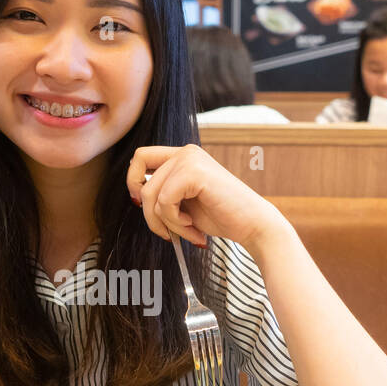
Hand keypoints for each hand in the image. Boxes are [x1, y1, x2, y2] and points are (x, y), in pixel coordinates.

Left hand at [125, 144, 285, 251]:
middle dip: (150, 215)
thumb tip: (135, 195)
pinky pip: (164, 202)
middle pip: (142, 184)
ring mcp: (189, 159)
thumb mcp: (184, 202)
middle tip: (167, 233)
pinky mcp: (194, 172)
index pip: (140, 158)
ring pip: (152, 197)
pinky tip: (195, 227)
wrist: (252, 225)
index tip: (141, 206)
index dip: (133, 182)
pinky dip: (176, 222)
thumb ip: (163, 193)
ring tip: (189, 232)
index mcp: (183, 156)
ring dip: (167, 224)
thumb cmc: (221, 216)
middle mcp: (185, 152)